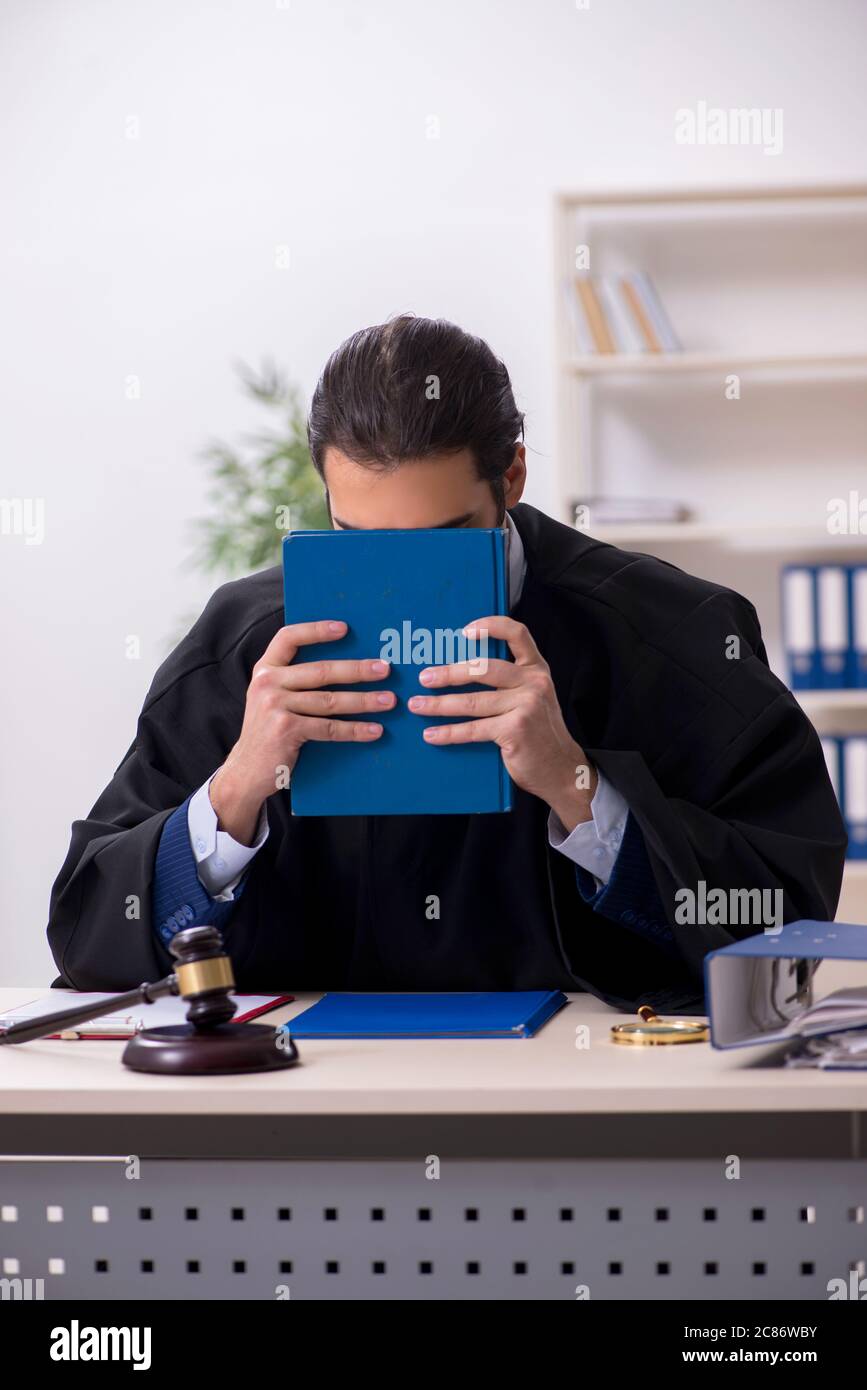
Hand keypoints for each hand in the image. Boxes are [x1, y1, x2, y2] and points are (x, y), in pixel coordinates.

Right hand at [209, 620, 393, 842]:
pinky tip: (375, 730)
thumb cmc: (269, 731)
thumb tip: (345, 667)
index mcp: (265, 669)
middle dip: (357, 670)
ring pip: (330, 701)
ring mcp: (274, 706)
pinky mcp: (285, 729)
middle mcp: (267, 682)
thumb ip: (294, 681)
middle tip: (385, 669)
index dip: (316, 630)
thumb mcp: (273, 698)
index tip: (345, 628)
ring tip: (389, 700)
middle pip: (321, 670)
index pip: (289, 638)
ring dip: (364, 701)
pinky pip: (329, 728)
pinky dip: (355, 730)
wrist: (246, 770)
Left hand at [407, 614, 596, 830]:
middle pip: (483, 669)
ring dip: (439, 704)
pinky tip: (432, 734)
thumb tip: (459, 672)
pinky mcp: (516, 729)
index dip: (491, 626)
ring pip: (472, 701)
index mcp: (536, 668)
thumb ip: (509, 681)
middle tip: (424, 678)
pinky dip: (449, 733)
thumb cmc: (538, 732)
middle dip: (449, 674)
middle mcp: (534, 682)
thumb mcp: (532, 697)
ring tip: (418, 705)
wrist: (560, 768)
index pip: (517, 634)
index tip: (464, 631)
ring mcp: (526, 705)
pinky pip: (473, 729)